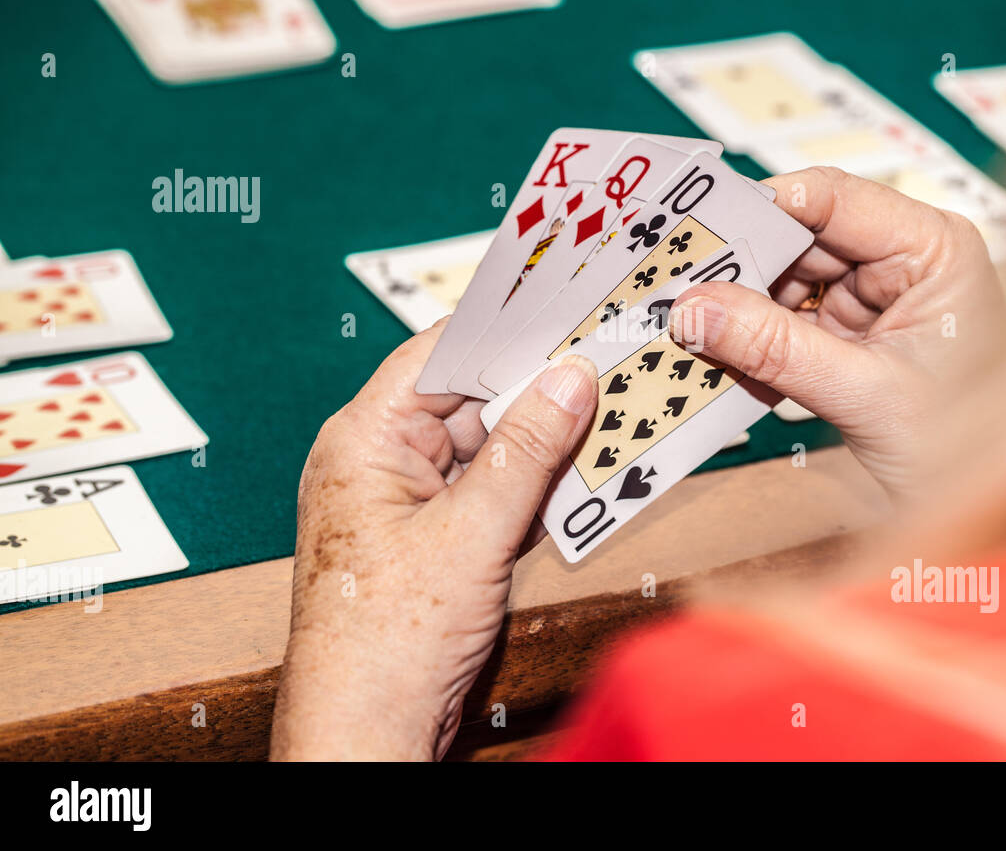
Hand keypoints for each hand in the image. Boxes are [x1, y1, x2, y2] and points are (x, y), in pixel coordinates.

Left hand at [270, 326, 596, 760]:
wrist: (369, 731)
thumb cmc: (384, 641)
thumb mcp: (470, 534)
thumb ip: (525, 452)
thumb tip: (566, 380)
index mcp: (364, 440)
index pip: (438, 354)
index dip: (502, 329)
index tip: (562, 307)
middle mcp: (383, 461)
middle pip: (471, 399)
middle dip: (537, 388)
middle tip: (601, 362)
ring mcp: (412, 501)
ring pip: (490, 447)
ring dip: (545, 441)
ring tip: (607, 413)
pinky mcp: (438, 537)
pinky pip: (494, 490)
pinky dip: (536, 485)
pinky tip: (582, 474)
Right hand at [668, 166, 1005, 498]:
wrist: (995, 513)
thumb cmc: (975, 450)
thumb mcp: (865, 392)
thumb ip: (776, 347)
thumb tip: (696, 309)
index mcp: (932, 248)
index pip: (832, 199)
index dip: (761, 211)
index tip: (697, 234)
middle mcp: (904, 263)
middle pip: (798, 242)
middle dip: (741, 272)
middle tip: (676, 291)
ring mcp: (874, 303)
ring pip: (783, 286)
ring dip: (741, 316)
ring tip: (692, 337)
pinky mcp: (850, 341)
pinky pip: (785, 327)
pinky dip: (755, 348)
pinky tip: (724, 366)